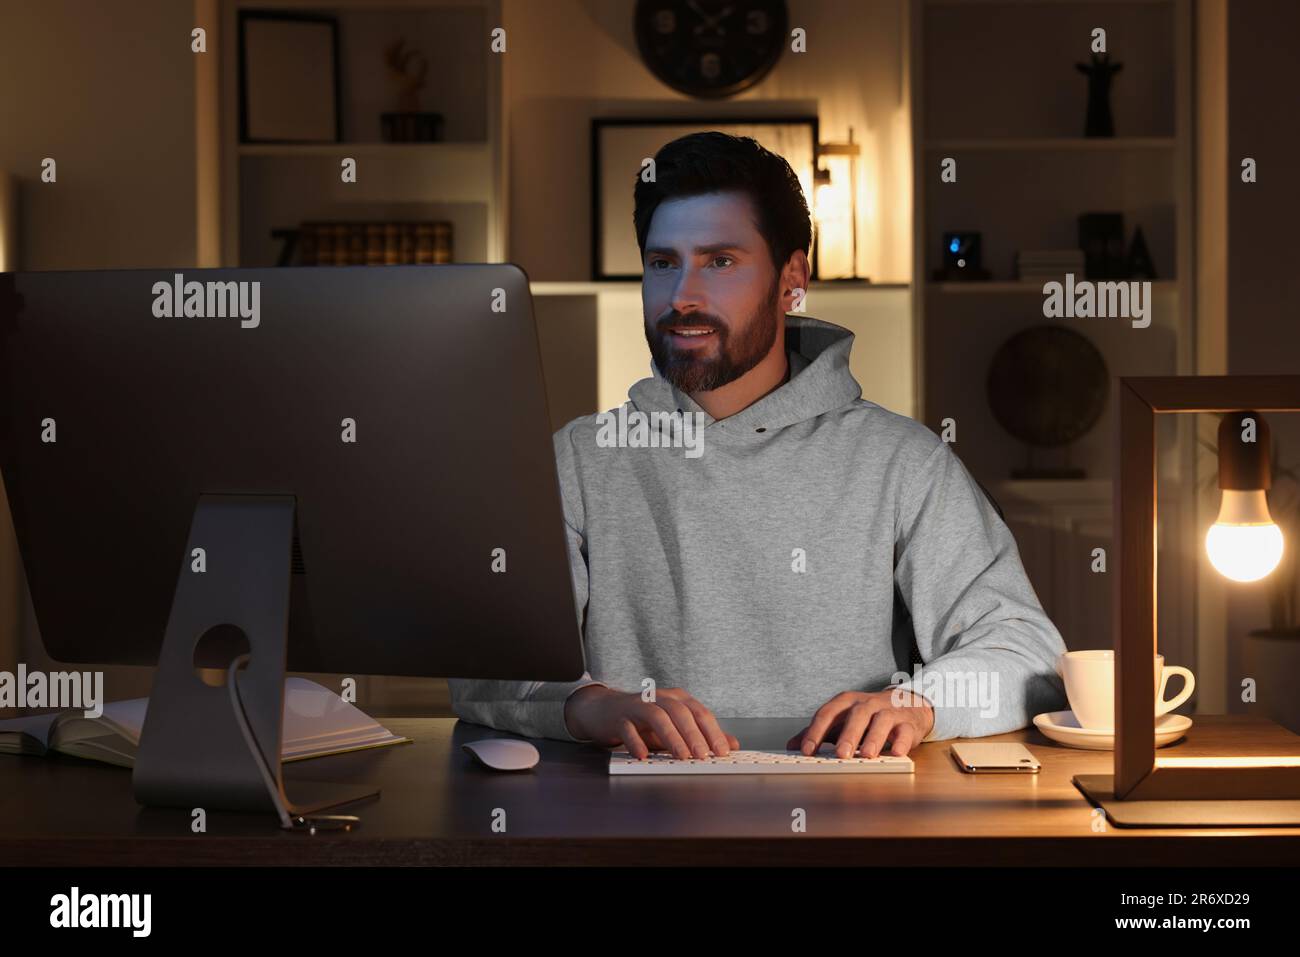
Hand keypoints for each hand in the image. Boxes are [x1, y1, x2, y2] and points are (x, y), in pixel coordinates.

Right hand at [565, 685, 739, 759]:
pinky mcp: (619, 717)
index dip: (712, 732)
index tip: (722, 752)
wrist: (606, 711)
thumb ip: (702, 736)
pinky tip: (643, 755)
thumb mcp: (676, 728)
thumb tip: (732, 745)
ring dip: (671, 737)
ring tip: (681, 756)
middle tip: (703, 756)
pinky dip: (636, 741)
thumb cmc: (644, 722)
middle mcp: (660, 698)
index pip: (700, 713)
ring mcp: (638, 706)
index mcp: (678, 699)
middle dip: (694, 735)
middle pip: (680, 713)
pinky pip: (628, 728)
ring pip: (657, 716)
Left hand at [786, 689, 934, 758]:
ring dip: (874, 738)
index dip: (816, 731)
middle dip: (848, 735)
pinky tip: (896, 752)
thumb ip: (819, 732)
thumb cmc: (869, 716)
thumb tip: (792, 746)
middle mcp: (867, 704)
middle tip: (841, 754)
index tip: (806, 750)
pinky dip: (901, 742)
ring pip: (882, 720)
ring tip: (867, 755)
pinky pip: (905, 731)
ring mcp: (889, 712)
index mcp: (846, 702)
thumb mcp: (842, 720)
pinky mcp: (908, 723)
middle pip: (857, 715)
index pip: (828, 713)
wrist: (907, 704)